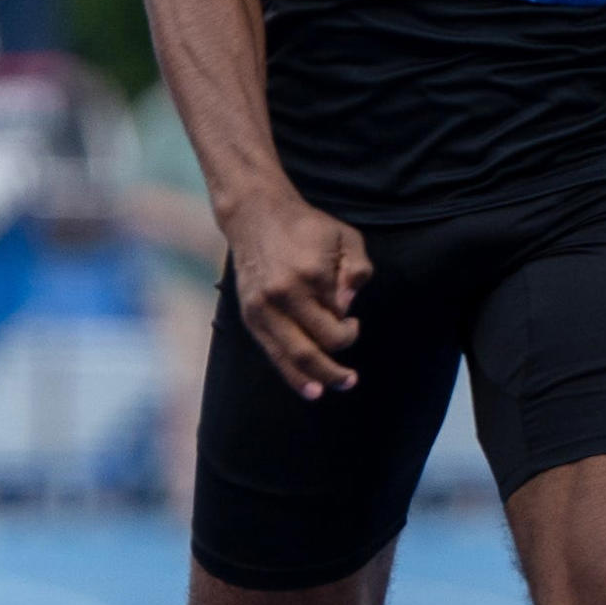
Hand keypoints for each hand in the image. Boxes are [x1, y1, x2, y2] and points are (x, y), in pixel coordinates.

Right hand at [224, 192, 368, 398]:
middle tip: (351, 378)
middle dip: (336, 368)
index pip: (336, 325)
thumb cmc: (306, 226)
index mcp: (308, 276)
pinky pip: (270, 351)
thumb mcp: (345, 237)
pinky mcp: (249, 313)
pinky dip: (289, 373)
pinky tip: (307, 388)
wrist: (255, 214)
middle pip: (314, 348)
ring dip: (314, 378)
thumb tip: (347, 308)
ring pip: (290, 356)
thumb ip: (356, 271)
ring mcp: (261, 306)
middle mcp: (282, 295)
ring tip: (331, 389)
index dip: (350, 330)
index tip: (353, 322)